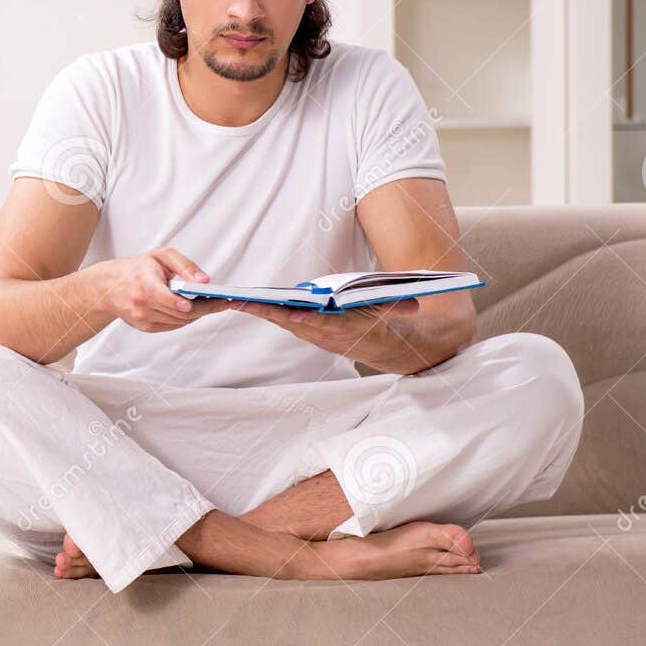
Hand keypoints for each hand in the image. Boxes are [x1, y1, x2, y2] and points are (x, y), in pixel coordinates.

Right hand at [100, 248, 228, 332]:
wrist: (110, 288)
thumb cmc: (137, 269)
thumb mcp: (161, 256)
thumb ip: (185, 266)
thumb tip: (204, 281)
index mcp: (143, 281)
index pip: (160, 295)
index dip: (175, 302)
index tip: (190, 304)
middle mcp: (141, 302)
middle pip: (178, 312)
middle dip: (203, 308)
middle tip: (221, 302)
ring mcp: (142, 317)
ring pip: (179, 321)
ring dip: (196, 313)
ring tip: (208, 302)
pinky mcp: (146, 327)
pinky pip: (173, 325)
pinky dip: (184, 317)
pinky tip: (189, 308)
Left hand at [226, 297, 420, 359]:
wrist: (381, 345)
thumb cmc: (382, 321)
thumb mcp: (392, 313)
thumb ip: (398, 308)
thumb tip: (414, 305)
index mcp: (343, 328)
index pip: (323, 324)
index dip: (307, 320)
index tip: (290, 313)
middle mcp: (322, 333)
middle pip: (290, 321)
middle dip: (266, 312)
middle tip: (241, 302)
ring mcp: (311, 333)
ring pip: (280, 321)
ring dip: (256, 311)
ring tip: (232, 299)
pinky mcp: (303, 329)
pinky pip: (279, 319)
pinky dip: (261, 311)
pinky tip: (242, 302)